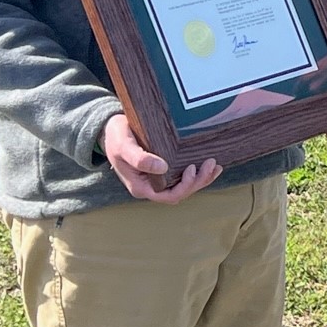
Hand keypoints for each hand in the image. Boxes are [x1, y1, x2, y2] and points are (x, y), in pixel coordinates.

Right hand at [102, 113, 220, 203]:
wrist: (111, 129)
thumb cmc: (116, 137)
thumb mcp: (124, 146)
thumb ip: (139, 158)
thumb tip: (162, 167)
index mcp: (141, 187)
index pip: (168, 196)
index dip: (184, 186)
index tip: (191, 168)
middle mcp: (152, 187)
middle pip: (180, 192)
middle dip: (197, 181)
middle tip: (210, 162)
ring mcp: (158, 180)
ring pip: (184, 186)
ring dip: (201, 178)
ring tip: (214, 165)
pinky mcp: (164, 170)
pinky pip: (183, 176)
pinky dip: (198, 173)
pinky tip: (211, 166)